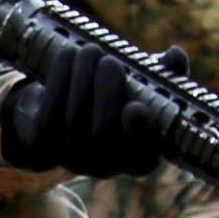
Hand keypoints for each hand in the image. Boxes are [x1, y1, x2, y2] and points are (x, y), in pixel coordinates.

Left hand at [0, 45, 169, 178]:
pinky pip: (48, 119)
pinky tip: (66, 56)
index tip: (136, 106)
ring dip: (82, 79)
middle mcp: (105, 167)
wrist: (65, 102)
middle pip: (104, 137)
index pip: (143, 160)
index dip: (140, 136)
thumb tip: (175, 57)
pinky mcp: (43, 148)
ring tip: (89, 50)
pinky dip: (58, 81)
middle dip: (106, 93)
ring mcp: (72, 160)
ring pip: (74, 124)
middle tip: (109, 61)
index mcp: (137, 157)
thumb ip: (165, 73)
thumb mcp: (144, 82)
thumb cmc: (114, 93)